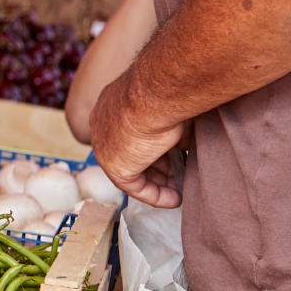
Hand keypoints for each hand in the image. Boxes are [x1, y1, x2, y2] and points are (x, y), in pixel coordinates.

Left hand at [88, 72, 184, 207]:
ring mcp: (104, 144)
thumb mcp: (173, 110)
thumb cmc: (169, 91)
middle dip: (160, 169)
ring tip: (183, 191)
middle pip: (132, 153)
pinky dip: (155, 195)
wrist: (157, 92)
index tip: (177, 156)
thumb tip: (186, 146)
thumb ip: (175, 128)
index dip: (156, 146)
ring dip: (159, 183)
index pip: (132, 133)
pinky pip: (133, 186)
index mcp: (113, 105)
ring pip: (134, 170)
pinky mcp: (113, 164)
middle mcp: (103, 124)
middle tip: (182, 177)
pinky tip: (174, 200)